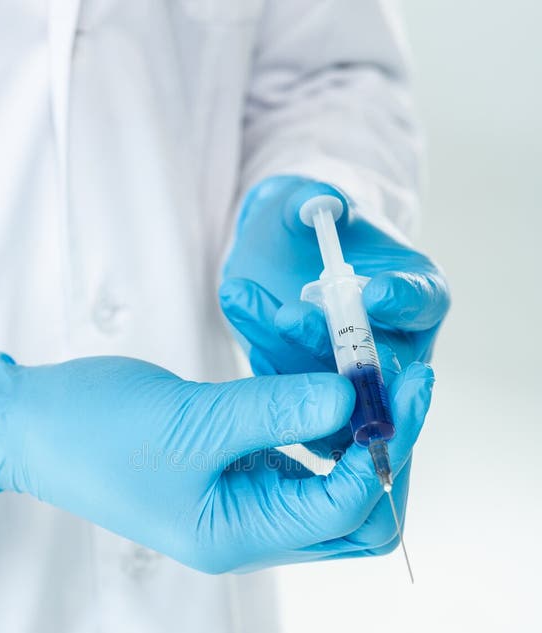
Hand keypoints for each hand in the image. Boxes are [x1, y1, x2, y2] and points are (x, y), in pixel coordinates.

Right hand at [0, 351, 433, 571]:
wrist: (37, 428)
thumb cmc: (96, 430)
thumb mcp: (193, 418)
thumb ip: (279, 410)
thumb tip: (356, 400)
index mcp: (239, 536)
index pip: (349, 511)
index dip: (385, 448)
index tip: (401, 383)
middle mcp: (253, 532)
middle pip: (358, 516)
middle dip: (389, 451)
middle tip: (402, 384)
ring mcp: (247, 506)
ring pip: (337, 490)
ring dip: (363, 438)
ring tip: (375, 378)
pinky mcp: (239, 476)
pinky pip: (305, 465)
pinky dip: (328, 430)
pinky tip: (333, 389)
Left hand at [220, 175, 448, 447]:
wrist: (274, 261)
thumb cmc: (310, 229)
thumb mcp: (310, 202)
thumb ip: (314, 200)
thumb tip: (316, 202)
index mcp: (418, 295)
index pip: (425, 303)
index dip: (404, 301)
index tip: (375, 292)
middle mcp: (396, 348)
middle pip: (382, 365)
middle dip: (336, 346)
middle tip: (293, 317)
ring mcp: (355, 381)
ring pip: (330, 387)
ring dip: (286, 350)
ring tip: (246, 298)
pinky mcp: (315, 399)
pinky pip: (291, 394)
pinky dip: (262, 358)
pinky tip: (238, 308)